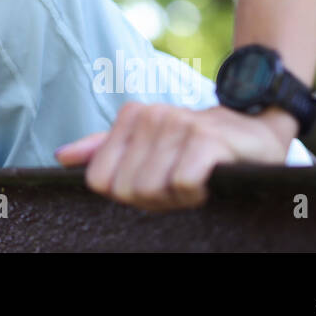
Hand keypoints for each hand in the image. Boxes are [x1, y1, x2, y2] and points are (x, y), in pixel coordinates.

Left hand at [53, 103, 291, 211]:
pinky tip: (209, 179)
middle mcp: (150, 115)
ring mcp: (177, 123)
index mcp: (130, 116)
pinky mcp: (205, 138)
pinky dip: (195, 192)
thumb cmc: (194, 145)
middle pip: (127, 191)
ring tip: (196, 180)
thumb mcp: (147, 144)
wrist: (254, 130)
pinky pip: (182, 184)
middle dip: (155, 199)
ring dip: (178, 198)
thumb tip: (62, 157)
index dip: (127, 195)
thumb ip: (103, 150)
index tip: (154, 184)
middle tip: (180, 184)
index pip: (100, 181)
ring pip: (152, 190)